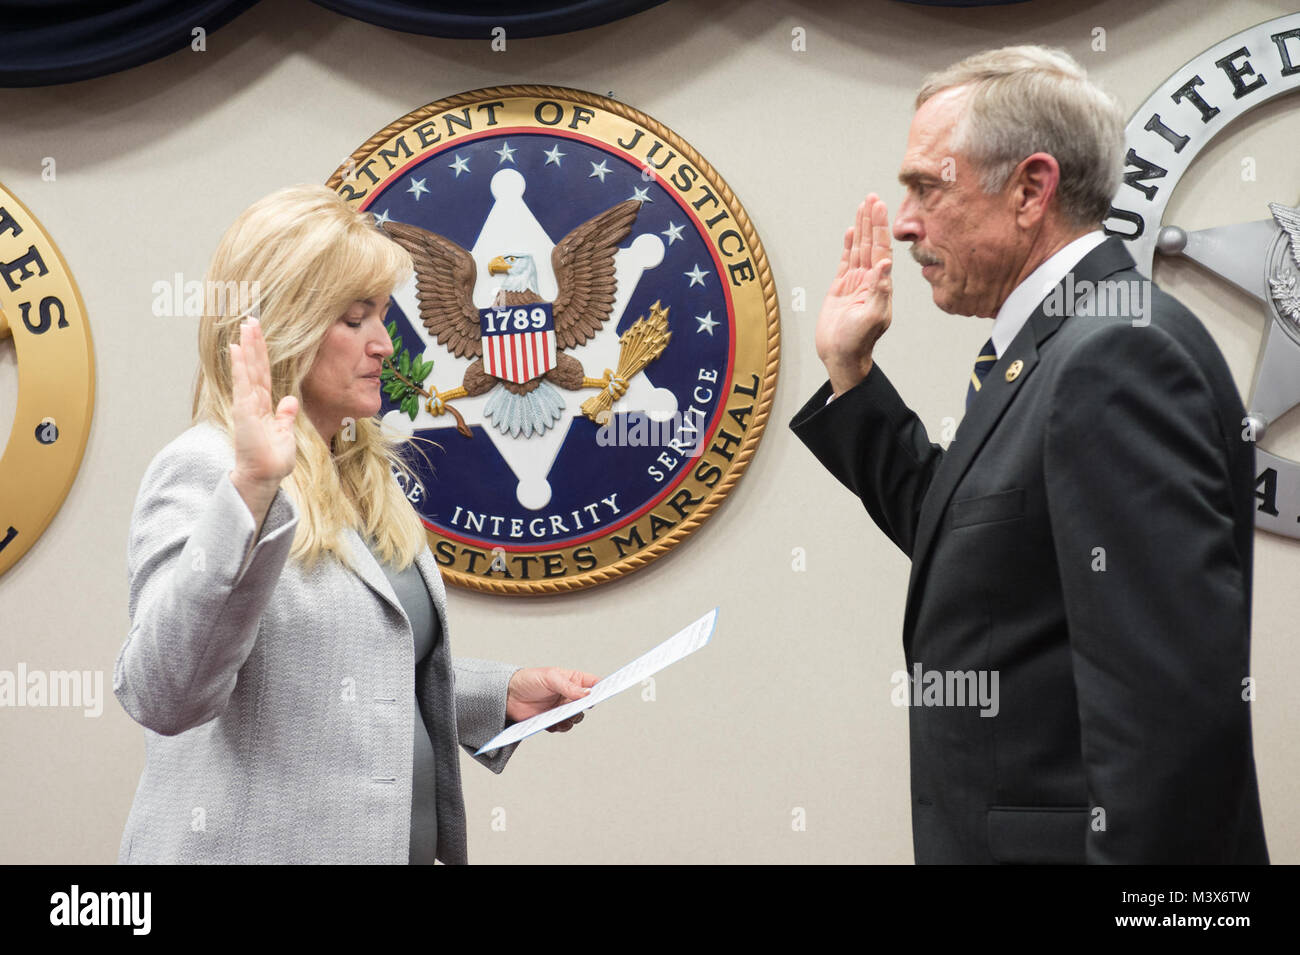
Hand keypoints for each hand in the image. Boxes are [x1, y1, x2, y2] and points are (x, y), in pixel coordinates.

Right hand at [229, 317, 297, 487]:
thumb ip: (285, 415)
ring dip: (247, 347)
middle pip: (255, 367)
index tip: (259, 334)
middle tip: (251, 320)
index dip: (262, 353)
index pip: (263, 374)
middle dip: (254, 343)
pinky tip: (238, 349)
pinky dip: (240, 366)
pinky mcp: (244, 411)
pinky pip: (243, 384)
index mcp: (264, 406)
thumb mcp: (285, 433)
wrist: (266, 476)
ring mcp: (247, 405)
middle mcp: (253, 402)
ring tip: (245, 326)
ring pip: (248, 370)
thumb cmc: (274, 460)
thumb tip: (290, 400)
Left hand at [505, 667, 598, 731]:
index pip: (593, 683)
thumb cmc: (529, 679)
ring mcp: (561, 708)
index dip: (601, 689)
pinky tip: (551, 722)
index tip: (604, 694)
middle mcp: (569, 695)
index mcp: (573, 680)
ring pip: (576, 718)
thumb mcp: (550, 677)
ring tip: (559, 716)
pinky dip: (559, 727)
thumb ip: (569, 686)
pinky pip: (563, 727)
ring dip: (570, 719)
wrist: (507, 695)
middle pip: (586, 705)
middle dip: (581, 708)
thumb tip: (588, 693)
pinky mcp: (552, 720)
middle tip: (572, 708)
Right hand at [815, 194, 892, 394]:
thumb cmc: (858, 342)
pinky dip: (848, 245)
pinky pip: (845, 261)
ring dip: (861, 228)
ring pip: (858, 248)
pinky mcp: (841, 289)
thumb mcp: (872, 317)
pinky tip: (850, 232)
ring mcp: (855, 283)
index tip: (880, 207)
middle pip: (871, 243)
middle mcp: (870, 280)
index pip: (881, 249)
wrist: (841, 357)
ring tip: (863, 206)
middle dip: (872, 220)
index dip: (881, 227)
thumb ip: (880, 290)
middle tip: (872, 197)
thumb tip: (886, 263)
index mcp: (880, 285)